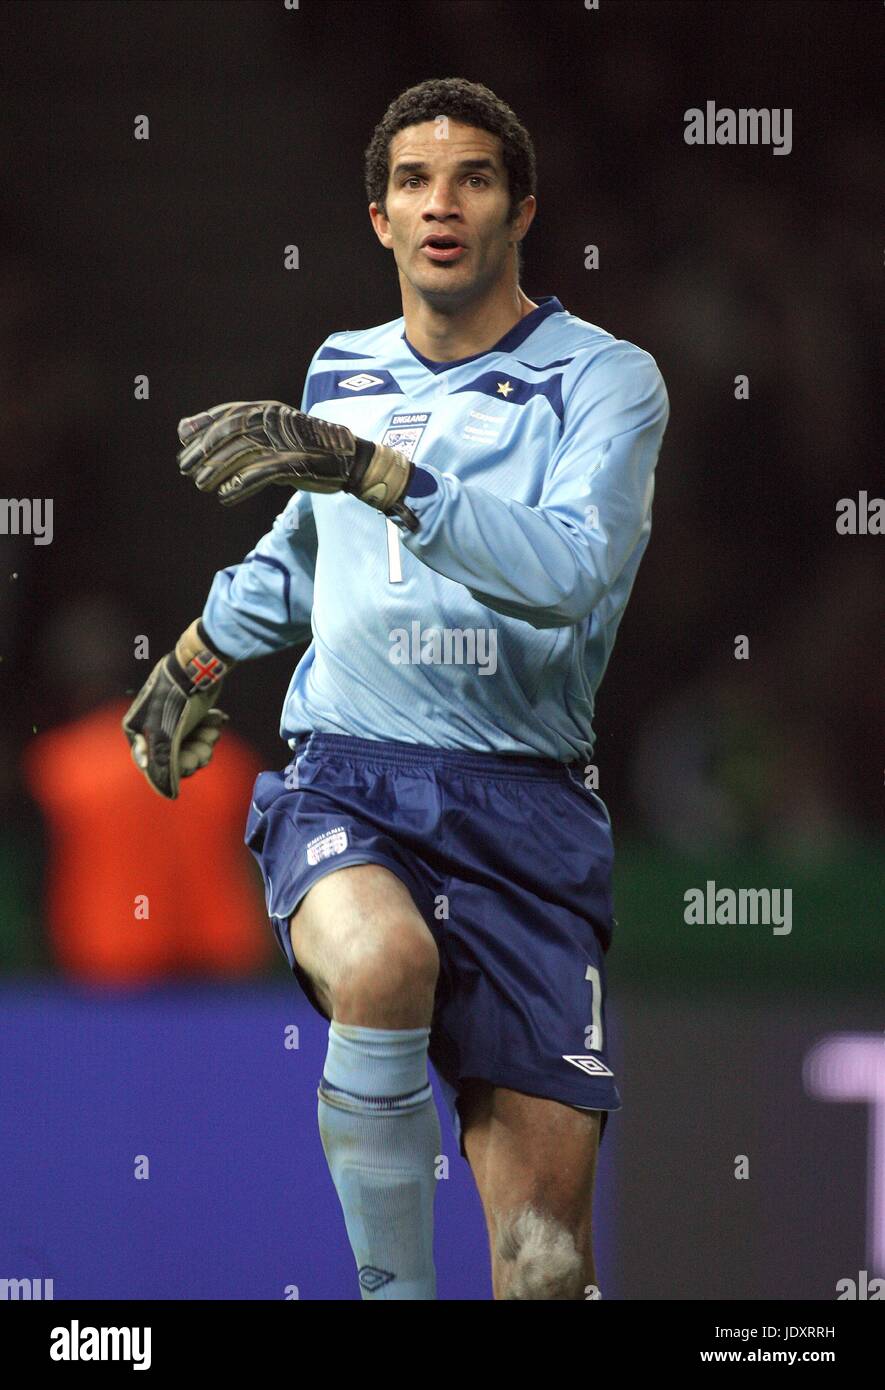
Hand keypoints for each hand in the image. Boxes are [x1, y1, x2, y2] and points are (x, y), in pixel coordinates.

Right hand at [122, 620, 233, 798]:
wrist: (201, 665)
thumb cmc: (178, 700)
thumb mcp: (167, 735)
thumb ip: (164, 764)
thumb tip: (169, 793)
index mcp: (138, 730)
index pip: (152, 764)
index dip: (173, 767)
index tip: (189, 763)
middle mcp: (151, 726)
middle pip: (174, 757)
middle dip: (193, 753)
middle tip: (206, 747)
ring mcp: (171, 719)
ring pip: (190, 745)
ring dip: (205, 741)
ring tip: (212, 728)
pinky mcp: (189, 712)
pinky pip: (200, 731)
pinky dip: (209, 728)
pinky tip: (217, 718)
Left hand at [177, 400, 418, 530]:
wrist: (348, 459)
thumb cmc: (306, 448)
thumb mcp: (273, 436)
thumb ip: (241, 435)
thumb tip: (195, 433)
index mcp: (268, 410)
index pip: (227, 413)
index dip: (202, 425)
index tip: (182, 440)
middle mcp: (275, 420)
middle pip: (230, 432)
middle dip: (204, 450)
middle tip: (185, 469)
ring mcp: (286, 441)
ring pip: (243, 452)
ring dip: (218, 470)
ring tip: (202, 485)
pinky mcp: (297, 462)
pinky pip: (263, 473)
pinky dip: (241, 485)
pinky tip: (225, 496)